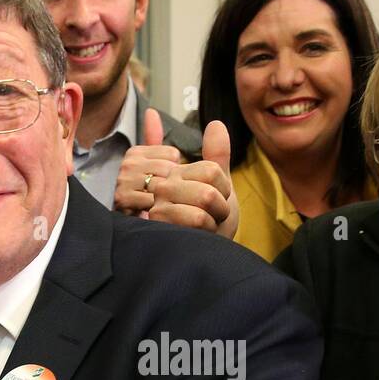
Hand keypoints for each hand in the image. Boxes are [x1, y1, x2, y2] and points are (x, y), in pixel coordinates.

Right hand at [113, 108, 184, 217]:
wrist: (134, 234)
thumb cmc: (145, 198)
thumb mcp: (152, 166)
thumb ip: (155, 140)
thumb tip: (151, 111)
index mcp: (136, 152)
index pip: (173, 154)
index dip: (177, 173)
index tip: (168, 185)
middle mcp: (127, 163)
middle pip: (170, 169)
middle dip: (176, 186)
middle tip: (172, 200)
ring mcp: (123, 180)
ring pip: (163, 184)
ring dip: (170, 200)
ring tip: (166, 208)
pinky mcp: (122, 198)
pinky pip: (154, 202)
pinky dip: (161, 211)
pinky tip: (158, 216)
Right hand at [144, 120, 237, 238]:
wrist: (199, 256)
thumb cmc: (205, 223)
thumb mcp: (216, 185)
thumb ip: (215, 155)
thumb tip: (216, 123)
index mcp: (172, 169)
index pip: (211, 167)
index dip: (222, 187)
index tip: (212, 201)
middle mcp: (160, 182)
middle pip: (209, 181)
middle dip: (221, 204)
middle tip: (210, 216)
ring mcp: (156, 201)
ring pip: (206, 197)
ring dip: (214, 218)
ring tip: (203, 226)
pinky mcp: (156, 222)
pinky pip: (196, 217)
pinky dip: (207, 230)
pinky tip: (195, 236)